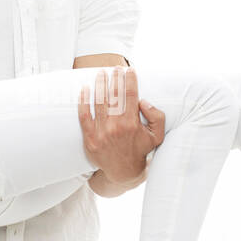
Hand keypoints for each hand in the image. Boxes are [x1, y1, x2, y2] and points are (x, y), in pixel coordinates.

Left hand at [77, 66, 164, 186]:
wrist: (122, 172)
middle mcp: (116, 126)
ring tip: (101, 73)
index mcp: (132, 124)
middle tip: (115, 68)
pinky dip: (83, 102)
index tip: (129, 70)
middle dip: (115, 79)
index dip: (130, 80)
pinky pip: (84, 116)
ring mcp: (101, 132)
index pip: (131, 95)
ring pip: (99, 102)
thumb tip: (144, 101)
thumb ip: (157, 117)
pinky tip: (84, 90)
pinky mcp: (89, 138)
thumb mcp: (157, 136)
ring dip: (100, 85)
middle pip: (114, 96)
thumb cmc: (140, 151)